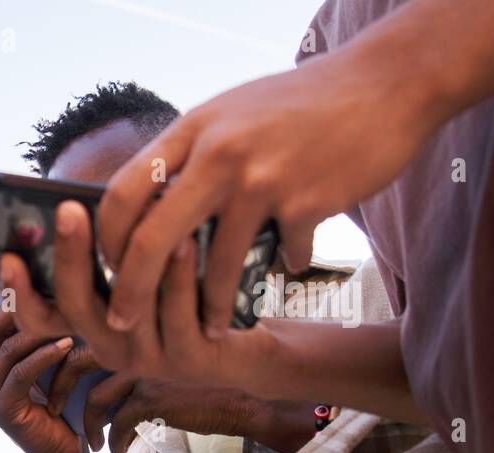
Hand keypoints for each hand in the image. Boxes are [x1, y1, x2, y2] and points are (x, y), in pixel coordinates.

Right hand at [0, 282, 94, 452]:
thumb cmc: (65, 408)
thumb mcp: (52, 366)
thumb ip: (42, 339)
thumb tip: (49, 298)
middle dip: (14, 305)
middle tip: (39, 283)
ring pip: (7, 349)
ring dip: (38, 329)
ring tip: (66, 314)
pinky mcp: (2, 409)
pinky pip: (21, 372)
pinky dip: (45, 355)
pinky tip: (66, 342)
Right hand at [14, 203, 278, 394]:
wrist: (246, 351)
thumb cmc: (191, 301)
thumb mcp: (146, 280)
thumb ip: (116, 256)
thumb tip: (85, 198)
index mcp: (91, 328)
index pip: (37, 318)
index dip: (17, 293)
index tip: (8, 256)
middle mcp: (110, 348)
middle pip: (76, 306)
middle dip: (70, 255)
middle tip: (68, 211)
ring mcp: (148, 359)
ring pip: (130, 309)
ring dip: (136, 257)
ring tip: (142, 211)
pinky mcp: (188, 363)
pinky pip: (178, 316)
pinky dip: (180, 276)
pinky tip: (188, 238)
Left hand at [98, 53, 434, 338]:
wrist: (385, 84)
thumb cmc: (300, 103)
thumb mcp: (229, 115)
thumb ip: (190, 156)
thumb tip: (148, 204)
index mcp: (192, 130)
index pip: (123, 193)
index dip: (108, 239)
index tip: (109, 267)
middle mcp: (219, 154)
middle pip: (153, 239)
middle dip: (132, 291)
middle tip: (124, 321)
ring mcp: (262, 179)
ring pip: (217, 264)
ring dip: (212, 305)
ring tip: (212, 328)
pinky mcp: (306, 202)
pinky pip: (284, 253)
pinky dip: (287, 264)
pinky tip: (292, 267)